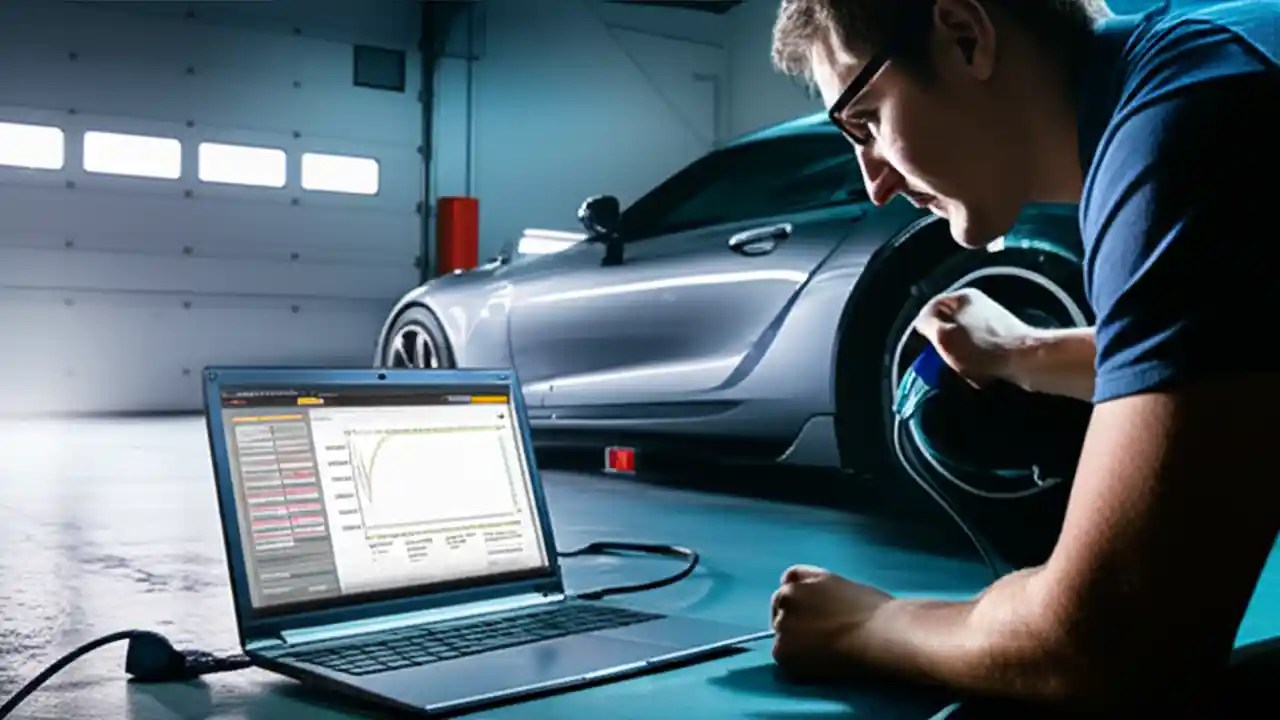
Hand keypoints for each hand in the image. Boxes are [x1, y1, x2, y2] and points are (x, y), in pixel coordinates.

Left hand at [770, 565, 893, 681]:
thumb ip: (826, 593)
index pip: (790, 580)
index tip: (808, 608)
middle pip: (780, 605)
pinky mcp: (782, 650)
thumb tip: (823, 608)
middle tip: (815, 637)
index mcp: (806, 578)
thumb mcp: (849, 589)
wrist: (882, 635)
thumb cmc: (879, 614)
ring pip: (781, 633)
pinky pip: (784, 658)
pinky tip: (821, 665)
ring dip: (795, 641)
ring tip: (824, 652)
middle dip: (793, 617)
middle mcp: (788, 595)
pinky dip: (798, 664)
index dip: (799, 594)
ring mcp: (782, 622)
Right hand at [912, 287, 1033, 387]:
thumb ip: (927, 324)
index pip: (930, 310)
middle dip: (946, 348)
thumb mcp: (944, 336)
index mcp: (962, 297)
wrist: (1027, 361)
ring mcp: (991, 321)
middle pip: (947, 328)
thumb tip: (921, 322)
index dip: (927, 332)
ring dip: (962, 360)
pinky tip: (982, 374)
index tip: (931, 350)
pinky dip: (977, 364)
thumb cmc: (981, 348)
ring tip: (969, 371)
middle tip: (951, 361)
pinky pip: (979, 352)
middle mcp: (977, 304)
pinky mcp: (1003, 338)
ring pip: (962, 343)